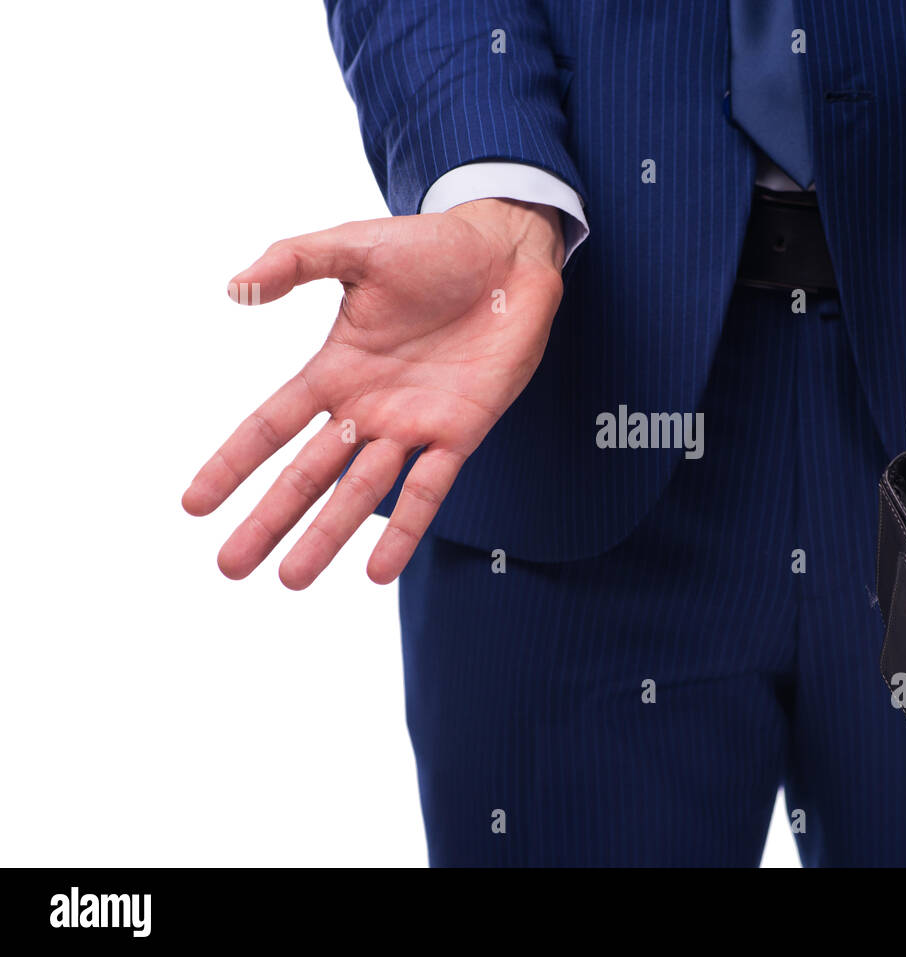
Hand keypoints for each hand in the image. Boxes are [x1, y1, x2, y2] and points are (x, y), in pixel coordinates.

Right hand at [183, 199, 565, 587]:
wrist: (508, 255)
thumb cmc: (433, 249)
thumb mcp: (355, 247)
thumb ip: (294, 262)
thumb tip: (233, 286)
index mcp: (336, 370)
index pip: (271, 426)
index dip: (232, 464)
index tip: (193, 504)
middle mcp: (368, 408)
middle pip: (308, 474)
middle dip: (269, 520)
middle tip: (231, 567)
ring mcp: (413, 424)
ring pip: (360, 492)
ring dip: (326, 535)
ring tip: (291, 579)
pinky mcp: (462, 430)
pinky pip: (428, 489)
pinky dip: (404, 529)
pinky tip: (378, 571)